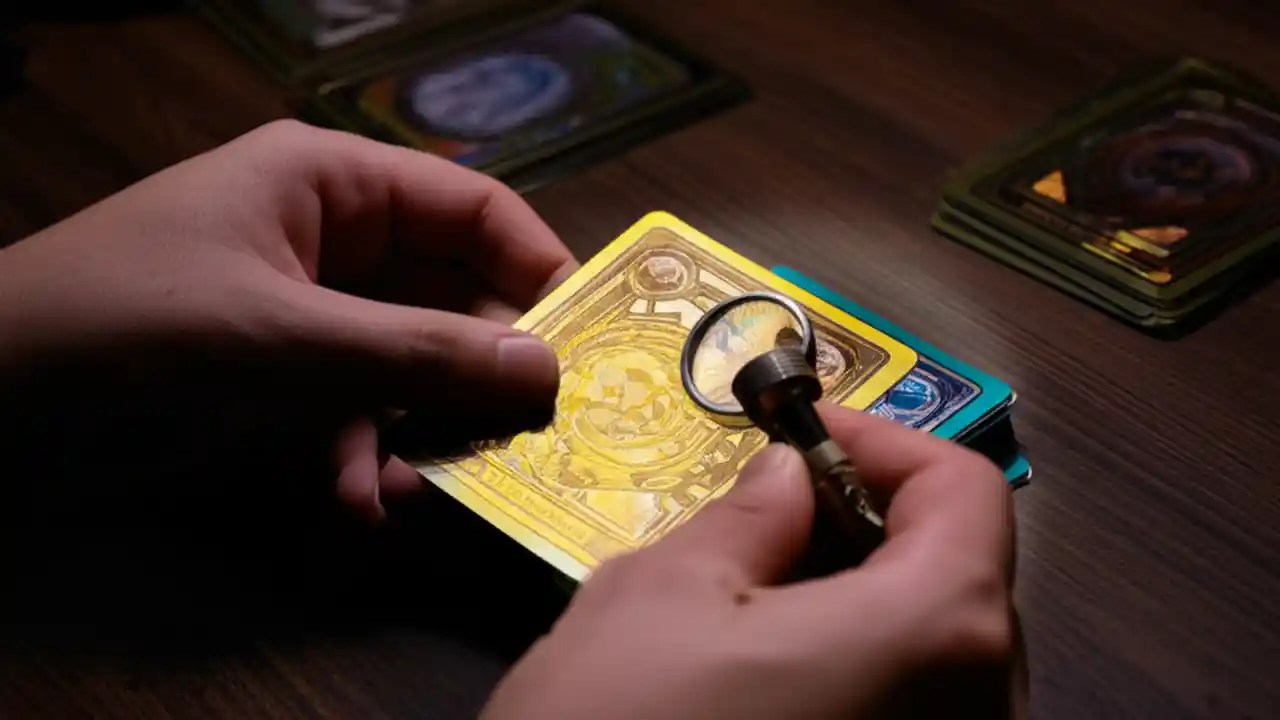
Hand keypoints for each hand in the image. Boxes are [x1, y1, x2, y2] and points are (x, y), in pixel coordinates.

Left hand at [0, 120, 575, 521]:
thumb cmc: (131, 329)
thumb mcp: (286, 339)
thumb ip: (422, 355)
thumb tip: (551, 371)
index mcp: (332, 185)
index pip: (474, 209)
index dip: (541, 270)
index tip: (593, 344)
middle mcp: (330, 241)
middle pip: (450, 296)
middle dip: (480, 373)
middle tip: (528, 436)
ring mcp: (305, 317)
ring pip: (409, 369)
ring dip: (422, 433)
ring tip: (430, 487)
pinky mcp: (278, 385)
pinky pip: (356, 416)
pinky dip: (363, 461)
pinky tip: (357, 505)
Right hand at [483, 405, 1021, 719]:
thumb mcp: (661, 597)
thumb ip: (747, 517)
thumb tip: (787, 480)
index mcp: (937, 636)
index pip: (966, 490)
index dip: (881, 443)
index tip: (803, 438)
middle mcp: (983, 716)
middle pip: (963, 572)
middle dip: (870, 520)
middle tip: (775, 504)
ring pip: (939, 651)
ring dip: (861, 595)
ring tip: (760, 586)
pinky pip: (915, 713)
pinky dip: (860, 667)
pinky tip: (770, 672)